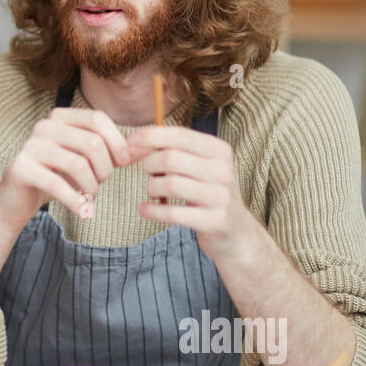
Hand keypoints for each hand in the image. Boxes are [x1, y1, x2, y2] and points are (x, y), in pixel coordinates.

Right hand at [0, 107, 131, 233]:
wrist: (17, 199)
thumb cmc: (57, 176)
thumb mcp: (87, 161)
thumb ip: (115, 152)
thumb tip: (147, 146)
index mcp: (60, 117)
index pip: (97, 119)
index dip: (117, 141)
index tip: (125, 163)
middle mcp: (44, 126)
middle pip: (91, 143)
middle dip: (105, 169)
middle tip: (101, 184)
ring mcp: (30, 146)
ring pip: (78, 165)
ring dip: (91, 187)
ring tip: (89, 196)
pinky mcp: (21, 169)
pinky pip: (58, 185)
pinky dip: (76, 201)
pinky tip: (82, 210)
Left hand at [125, 124, 251, 260]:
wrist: (235, 230)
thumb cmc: (207, 191)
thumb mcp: (200, 165)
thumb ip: (174, 149)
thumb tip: (136, 141)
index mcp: (220, 150)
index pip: (179, 135)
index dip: (150, 137)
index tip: (131, 143)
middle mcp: (223, 171)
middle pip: (171, 159)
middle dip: (149, 164)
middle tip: (147, 173)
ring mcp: (221, 197)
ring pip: (170, 184)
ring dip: (151, 187)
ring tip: (151, 191)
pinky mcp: (213, 221)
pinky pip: (172, 213)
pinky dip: (152, 210)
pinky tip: (144, 209)